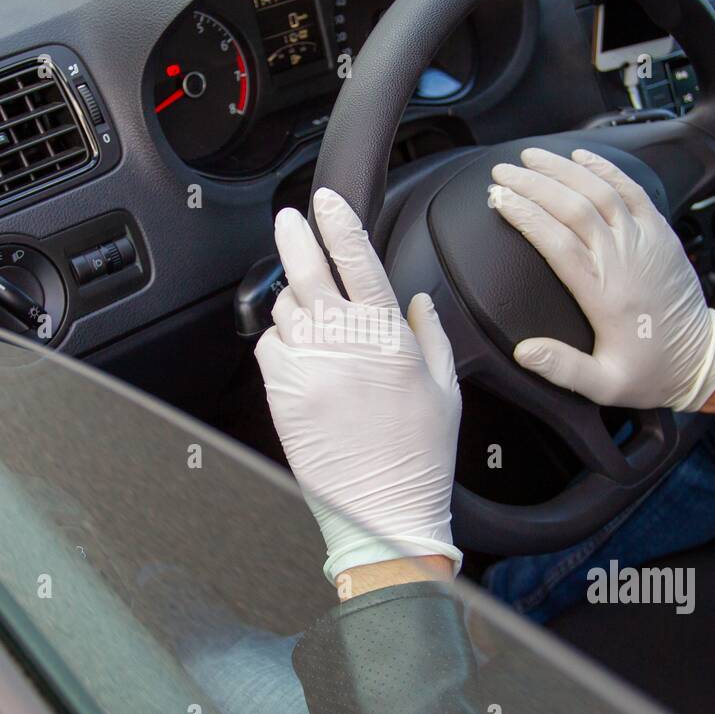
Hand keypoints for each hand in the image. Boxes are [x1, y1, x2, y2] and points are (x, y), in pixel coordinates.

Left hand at [255, 187, 462, 586]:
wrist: (382, 513)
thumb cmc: (419, 456)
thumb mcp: (445, 389)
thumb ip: (431, 335)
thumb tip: (419, 299)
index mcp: (387, 338)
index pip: (357, 261)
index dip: (339, 222)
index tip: (327, 200)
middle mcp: (342, 345)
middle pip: (306, 271)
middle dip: (294, 235)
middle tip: (290, 220)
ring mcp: (306, 368)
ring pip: (285, 309)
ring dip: (293, 300)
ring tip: (310, 309)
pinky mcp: (281, 394)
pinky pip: (269, 347)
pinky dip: (280, 340)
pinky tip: (299, 351)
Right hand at [489, 147, 714, 411]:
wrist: (701, 361)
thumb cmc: (649, 373)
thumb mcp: (603, 384)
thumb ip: (562, 367)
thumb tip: (523, 351)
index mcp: (604, 295)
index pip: (556, 242)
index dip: (524, 215)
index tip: (497, 199)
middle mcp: (624, 261)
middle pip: (573, 208)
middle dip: (533, 184)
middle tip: (501, 173)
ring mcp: (645, 242)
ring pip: (600, 192)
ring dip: (563, 170)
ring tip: (530, 157)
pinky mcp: (661, 234)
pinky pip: (633, 191)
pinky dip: (605, 170)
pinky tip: (580, 157)